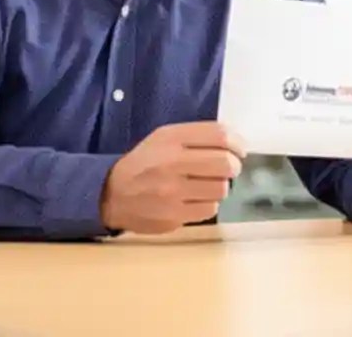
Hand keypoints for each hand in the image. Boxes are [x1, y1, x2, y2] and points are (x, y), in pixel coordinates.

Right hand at [100, 122, 245, 233]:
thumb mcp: (164, 138)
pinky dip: (208, 204)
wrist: (112, 194)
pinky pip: (210, 210)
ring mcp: (172, 192)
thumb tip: (236, 143)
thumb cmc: (145, 163)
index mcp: (171, 139)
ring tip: (206, 185)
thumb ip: (197, 137)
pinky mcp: (173, 217)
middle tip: (228, 169)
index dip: (238, 143)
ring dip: (219, 187)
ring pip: (221, 189)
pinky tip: (195, 200)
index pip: (220, 135)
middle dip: (234, 166)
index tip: (240, 150)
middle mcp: (172, 163)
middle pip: (226, 164)